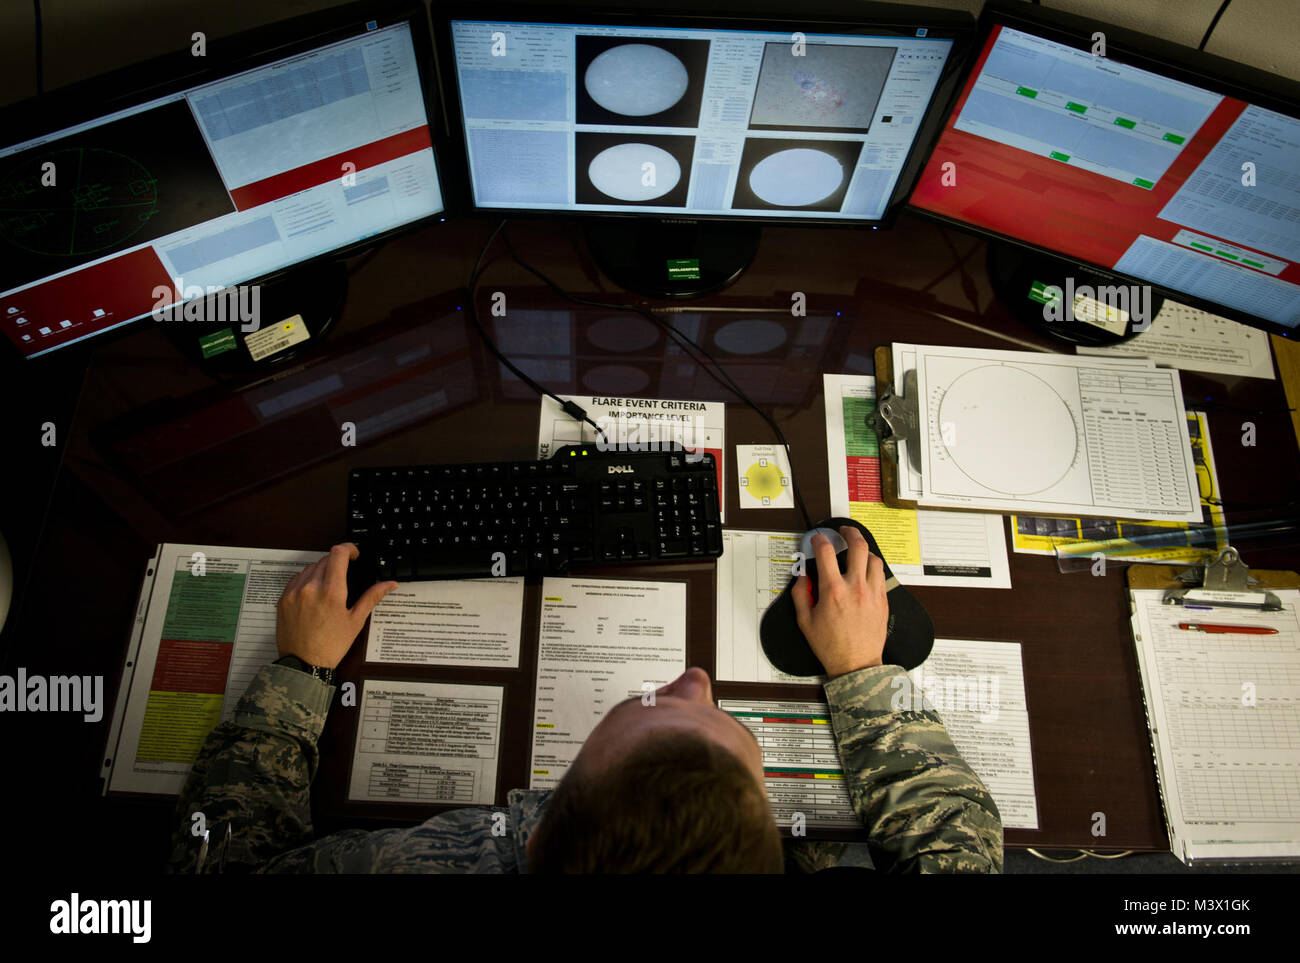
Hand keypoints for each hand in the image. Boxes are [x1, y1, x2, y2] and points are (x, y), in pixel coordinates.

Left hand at [276, 543, 396, 668]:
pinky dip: (307, 580)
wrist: (303, 664)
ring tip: (329, 587)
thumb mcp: (356, 621)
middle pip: (325, 559)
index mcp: (331, 591)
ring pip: (310, 567)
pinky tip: (314, 594)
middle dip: (337, 563)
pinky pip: (296, 579)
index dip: (349, 548)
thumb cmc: (331, 645)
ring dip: (322, 570)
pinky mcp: (283, 599)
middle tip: (344, 575)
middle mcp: (310, 587)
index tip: (354, 554)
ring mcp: (294, 592)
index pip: (338, 553)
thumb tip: (390, 584)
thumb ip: (372, 597)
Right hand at [791, 526, 888, 677]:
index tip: (817, 540)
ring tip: (857, 551)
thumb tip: (802, 577)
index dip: (819, 540)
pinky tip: (865, 572)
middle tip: (844, 531)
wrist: (856, 664)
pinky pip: (880, 575)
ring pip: (874, 558)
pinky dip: (872, 569)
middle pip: (857, 546)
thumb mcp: (805, 621)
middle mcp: (855, 587)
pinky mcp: (883, 600)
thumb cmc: (831, 646)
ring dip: (864, 551)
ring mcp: (872, 593)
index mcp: (833, 591)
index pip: (826, 552)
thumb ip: (801, 594)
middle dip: (849, 532)